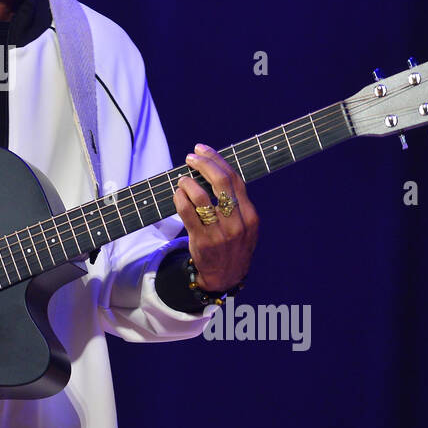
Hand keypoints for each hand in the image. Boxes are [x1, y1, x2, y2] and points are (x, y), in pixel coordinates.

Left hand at [171, 143, 258, 291]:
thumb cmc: (233, 245)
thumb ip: (235, 202)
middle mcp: (237, 224)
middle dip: (203, 164)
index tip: (203, 149)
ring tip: (182, 179)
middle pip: (220, 182)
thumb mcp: (244, 225)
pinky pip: (187, 212)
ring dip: (188, 182)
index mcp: (250, 216)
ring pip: (201, 196)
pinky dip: (179, 197)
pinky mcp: (202, 241)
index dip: (217, 160)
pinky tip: (177, 193)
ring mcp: (220, 233)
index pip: (234, 179)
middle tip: (190, 156)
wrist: (225, 277)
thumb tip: (214, 170)